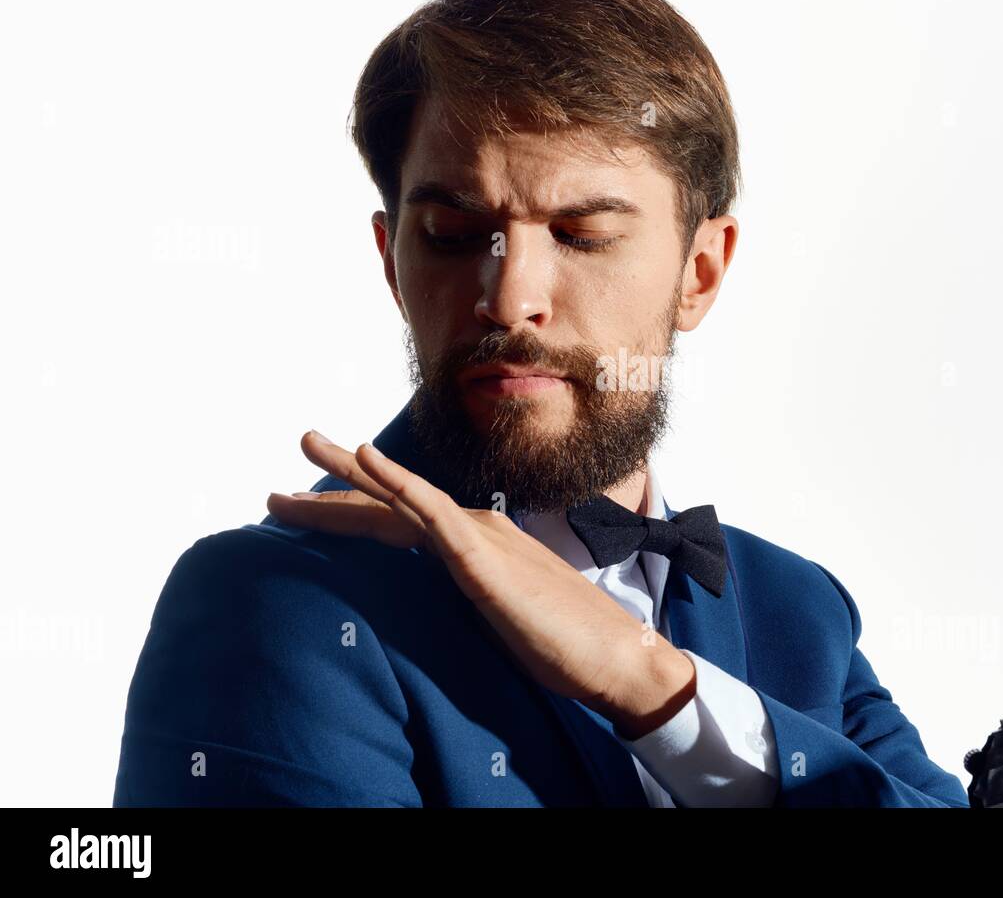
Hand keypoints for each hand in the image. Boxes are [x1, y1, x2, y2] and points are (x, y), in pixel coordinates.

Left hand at [265, 430, 696, 738]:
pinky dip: (397, 480)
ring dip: (350, 471)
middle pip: (390, 503)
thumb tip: (433, 617)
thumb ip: (468, 605)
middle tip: (290, 464)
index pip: (401, 523)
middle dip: (336, 483)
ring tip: (309, 441)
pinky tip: (366, 458)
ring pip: (400, 498)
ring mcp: (479, 538)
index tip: (306, 509)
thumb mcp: (500, 621)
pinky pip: (431, 511)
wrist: (616, 656)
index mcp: (476, 546)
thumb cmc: (565, 646)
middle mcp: (474, 530)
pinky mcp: (483, 558)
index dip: (351, 512)